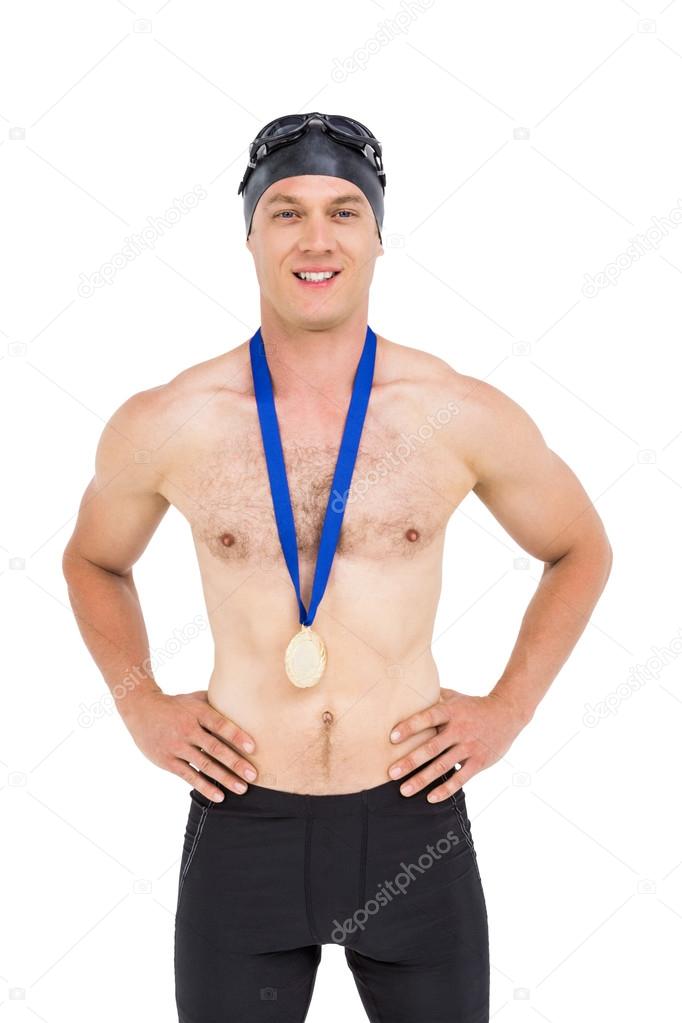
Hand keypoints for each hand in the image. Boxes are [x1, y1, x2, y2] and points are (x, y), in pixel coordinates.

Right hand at [121, 688, 257, 800]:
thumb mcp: (194, 698)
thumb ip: (216, 702)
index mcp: (197, 712)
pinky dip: (205, 787)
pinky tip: (219, 796)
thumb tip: (243, 702)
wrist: (141, 710)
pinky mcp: (168, 761)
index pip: (220, 725)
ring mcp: (177, 746)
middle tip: (254, 775)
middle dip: (235, 763)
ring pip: (204, 765)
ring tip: (242, 788)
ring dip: (224, 778)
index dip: (236, 736)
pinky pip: (189, 776)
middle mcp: (188, 729)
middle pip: (215, 748)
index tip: (253, 748)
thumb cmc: (175, 704)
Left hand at [387, 687, 526, 801]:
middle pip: (432, 747)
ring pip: (443, 766)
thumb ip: (433, 696)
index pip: (428, 717)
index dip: (410, 727)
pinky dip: (446, 790)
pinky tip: (430, 798)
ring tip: (404, 790)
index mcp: (451, 711)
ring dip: (422, 779)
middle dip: (410, 761)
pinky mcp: (480, 761)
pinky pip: (461, 778)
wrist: (507, 713)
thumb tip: (407, 691)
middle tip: (391, 773)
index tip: (392, 737)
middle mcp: (460, 729)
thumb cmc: (473, 705)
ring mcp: (470, 746)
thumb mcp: (454, 697)